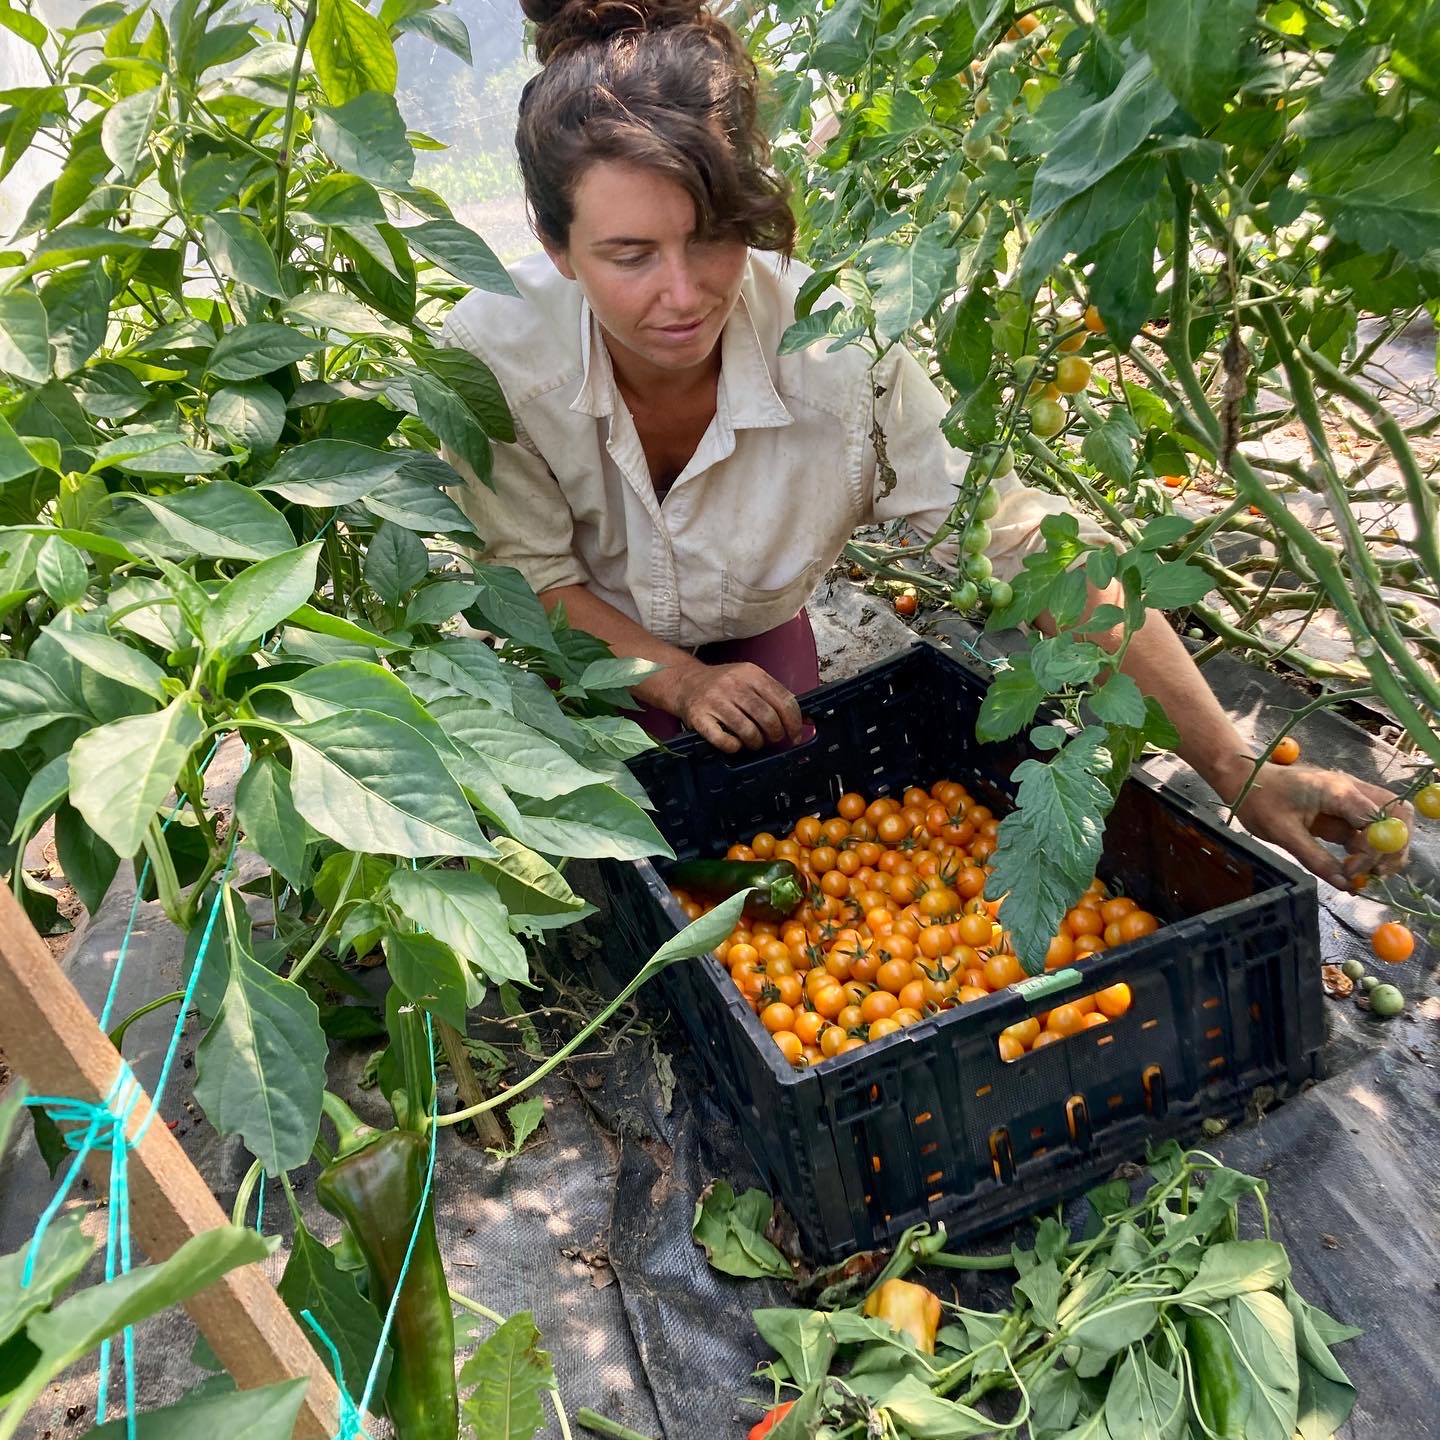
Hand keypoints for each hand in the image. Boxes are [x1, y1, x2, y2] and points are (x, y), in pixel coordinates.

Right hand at [668, 660, 803, 753]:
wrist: (685, 682)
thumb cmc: (723, 685)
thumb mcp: (748, 679)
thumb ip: (771, 694)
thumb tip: (799, 718)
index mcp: (751, 674)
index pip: (783, 700)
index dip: (793, 722)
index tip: (795, 734)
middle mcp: (734, 685)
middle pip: (767, 716)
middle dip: (776, 734)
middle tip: (773, 738)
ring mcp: (715, 701)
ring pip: (748, 731)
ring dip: (756, 743)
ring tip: (754, 743)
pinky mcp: (700, 717)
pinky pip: (724, 740)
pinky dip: (734, 747)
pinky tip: (735, 744)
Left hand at [1230, 763, 1412, 889]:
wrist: (1245, 781)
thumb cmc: (1259, 800)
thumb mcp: (1282, 833)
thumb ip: (1315, 858)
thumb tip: (1345, 884)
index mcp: (1338, 791)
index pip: (1378, 821)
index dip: (1373, 851)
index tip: (1352, 872)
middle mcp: (1352, 790)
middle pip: (1397, 816)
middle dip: (1392, 848)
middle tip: (1374, 875)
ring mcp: (1351, 798)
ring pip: (1388, 823)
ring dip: (1384, 850)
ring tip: (1364, 874)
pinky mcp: (1344, 809)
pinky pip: (1369, 829)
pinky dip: (1369, 850)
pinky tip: (1355, 869)